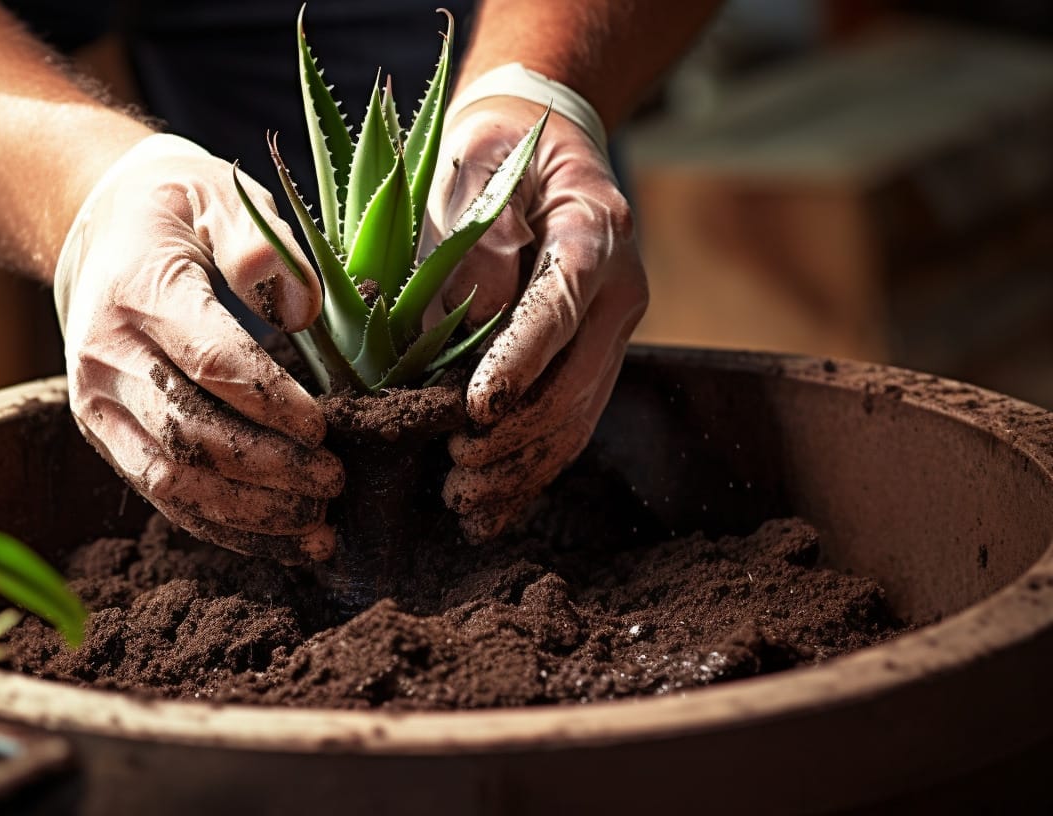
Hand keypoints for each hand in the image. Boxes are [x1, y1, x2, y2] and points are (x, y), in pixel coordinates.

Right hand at [53, 134, 343, 564]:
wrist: (96, 231)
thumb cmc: (176, 211)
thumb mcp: (218, 195)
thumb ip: (259, 243)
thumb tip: (302, 309)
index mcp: (138, 292)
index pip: (210, 360)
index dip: (271, 402)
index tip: (324, 426)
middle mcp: (106, 356)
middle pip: (192, 431)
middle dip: (270, 468)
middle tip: (335, 480)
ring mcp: (98, 404)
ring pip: (173, 479)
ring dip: (250, 513)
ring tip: (318, 526)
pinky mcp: (104, 436)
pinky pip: (163, 496)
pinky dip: (223, 527)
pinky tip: (279, 540)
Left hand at [427, 93, 648, 543]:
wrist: (538, 142)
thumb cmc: (496, 149)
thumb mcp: (475, 163)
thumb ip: (471, 235)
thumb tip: (470, 315)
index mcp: (594, 229)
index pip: (561, 305)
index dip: (521, 362)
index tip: (477, 408)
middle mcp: (617, 290)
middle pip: (576, 382)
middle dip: (515, 436)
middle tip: (455, 469)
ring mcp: (610, 332)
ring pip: (577, 417)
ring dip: (522, 468)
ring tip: (465, 501)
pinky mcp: (591, 359)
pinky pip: (569, 424)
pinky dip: (530, 470)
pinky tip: (491, 506)